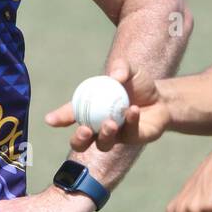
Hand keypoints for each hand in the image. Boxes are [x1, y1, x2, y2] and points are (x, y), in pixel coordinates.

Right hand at [44, 59, 169, 151]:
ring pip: (103, 144)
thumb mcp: (129, 70)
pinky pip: (128, 135)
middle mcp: (98, 126)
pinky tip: (133, 111)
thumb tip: (114, 76)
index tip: (50, 120)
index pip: (70, 115)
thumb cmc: (138, 84)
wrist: (161, 98)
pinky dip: (130, 122)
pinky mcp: (132, 139)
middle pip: (81, 141)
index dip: (59, 118)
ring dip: (105, 134)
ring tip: (111, 123)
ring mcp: (114, 136)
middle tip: (85, 130)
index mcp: (90, 109)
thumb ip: (121, 67)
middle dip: (79, 139)